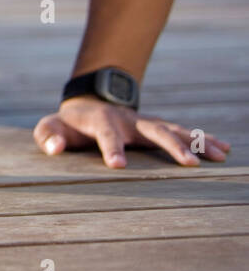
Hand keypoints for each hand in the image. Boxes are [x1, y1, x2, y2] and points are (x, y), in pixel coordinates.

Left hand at [35, 97, 230, 167]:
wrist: (87, 104)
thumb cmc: (67, 123)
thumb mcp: (51, 127)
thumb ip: (49, 136)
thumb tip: (55, 147)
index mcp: (101, 121)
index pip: (106, 134)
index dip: (111, 148)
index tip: (118, 166)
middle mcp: (128, 120)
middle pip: (152, 130)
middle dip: (170, 146)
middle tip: (188, 164)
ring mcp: (144, 123)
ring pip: (173, 130)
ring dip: (195, 142)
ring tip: (217, 155)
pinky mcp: (155, 127)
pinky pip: (181, 132)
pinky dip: (201, 138)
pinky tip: (222, 148)